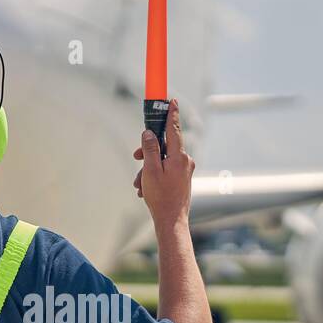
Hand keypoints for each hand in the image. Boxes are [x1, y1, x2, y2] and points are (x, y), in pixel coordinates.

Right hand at [132, 99, 193, 229]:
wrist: (171, 222)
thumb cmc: (161, 197)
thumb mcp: (150, 170)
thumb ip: (150, 149)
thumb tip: (149, 133)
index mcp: (179, 157)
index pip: (174, 129)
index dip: (171, 114)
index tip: (172, 101)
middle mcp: (185, 161)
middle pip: (164, 146)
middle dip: (148, 153)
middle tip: (136, 159)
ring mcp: (185, 171)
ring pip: (162, 161)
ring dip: (148, 169)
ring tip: (140, 185)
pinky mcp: (182, 179)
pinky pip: (165, 171)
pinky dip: (154, 176)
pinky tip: (146, 189)